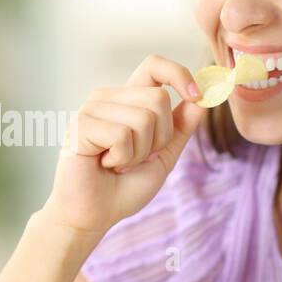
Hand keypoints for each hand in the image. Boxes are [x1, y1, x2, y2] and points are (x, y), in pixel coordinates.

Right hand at [40, 54, 208, 235]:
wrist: (93, 215)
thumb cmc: (122, 187)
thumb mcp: (162, 157)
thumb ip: (180, 129)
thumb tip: (201, 101)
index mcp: (127, 100)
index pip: (153, 66)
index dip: (178, 74)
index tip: (196, 96)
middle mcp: (107, 98)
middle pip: (158, 98)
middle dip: (159, 138)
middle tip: (134, 157)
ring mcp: (91, 109)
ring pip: (143, 118)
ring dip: (138, 153)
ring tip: (116, 163)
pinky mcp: (80, 125)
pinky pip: (122, 135)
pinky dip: (121, 158)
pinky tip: (103, 164)